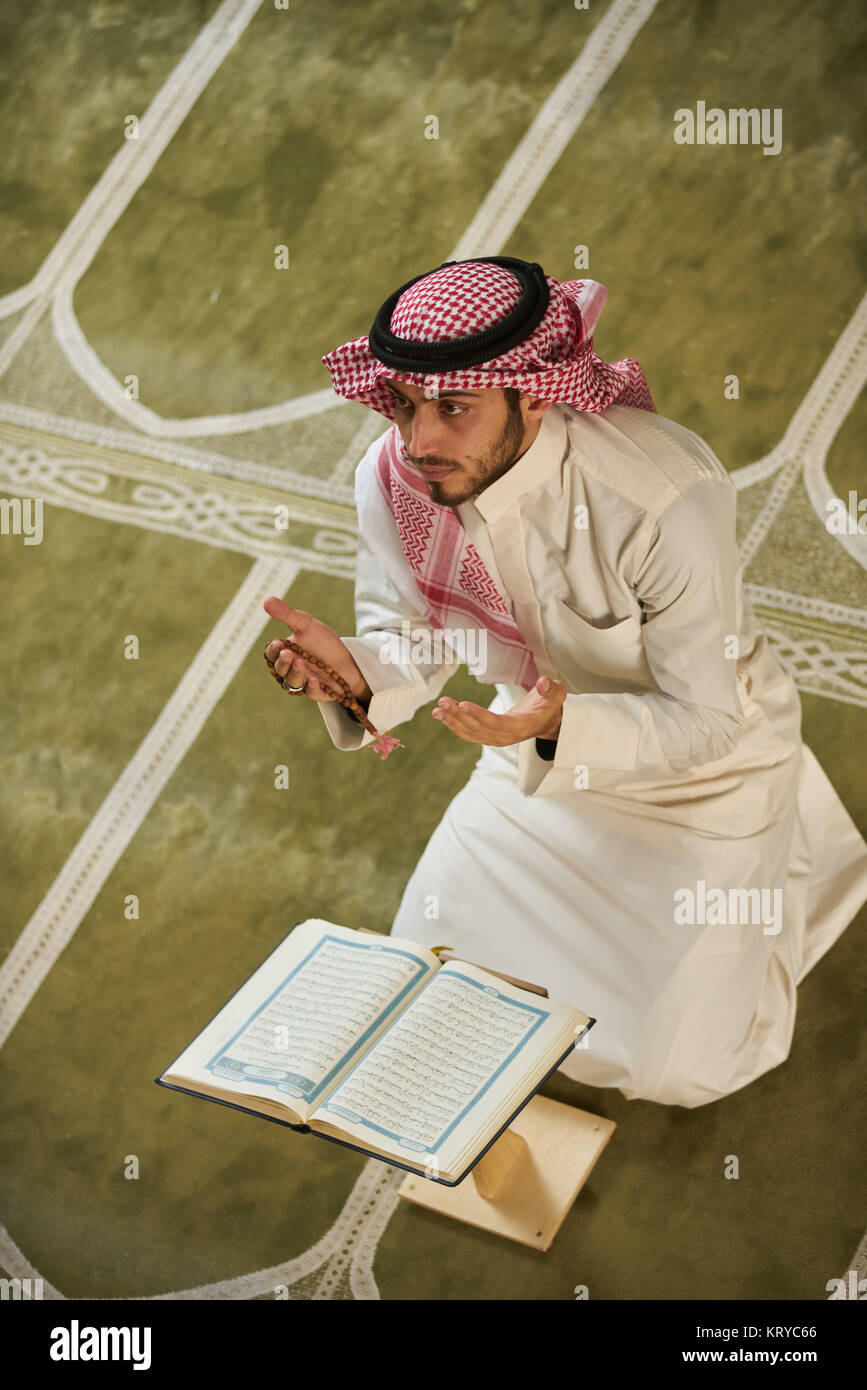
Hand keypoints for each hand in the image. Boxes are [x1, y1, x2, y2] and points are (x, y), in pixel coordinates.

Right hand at [262, 597, 371, 704]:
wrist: (347, 658)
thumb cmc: (323, 642)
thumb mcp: (306, 624)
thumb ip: (287, 614)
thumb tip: (266, 600)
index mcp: (284, 653)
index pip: (271, 654)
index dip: (273, 650)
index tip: (278, 643)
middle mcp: (289, 670)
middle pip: (279, 670)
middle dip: (283, 662)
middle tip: (288, 654)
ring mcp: (302, 683)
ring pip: (292, 683)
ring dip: (295, 673)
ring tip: (301, 662)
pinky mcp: (317, 692)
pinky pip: (311, 693)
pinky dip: (312, 688)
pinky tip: (315, 680)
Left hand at [431, 676, 566, 745]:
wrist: (546, 720)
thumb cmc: (550, 704)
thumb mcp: (557, 693)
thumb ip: (551, 688)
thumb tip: (543, 682)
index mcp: (522, 726)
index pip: (498, 723)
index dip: (479, 716)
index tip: (463, 704)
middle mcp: (507, 736)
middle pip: (479, 730)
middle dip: (459, 716)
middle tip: (443, 702)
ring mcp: (497, 738)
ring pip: (471, 733)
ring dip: (453, 721)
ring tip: (438, 709)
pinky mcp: (489, 735)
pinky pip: (469, 733)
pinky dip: (454, 724)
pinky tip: (442, 715)